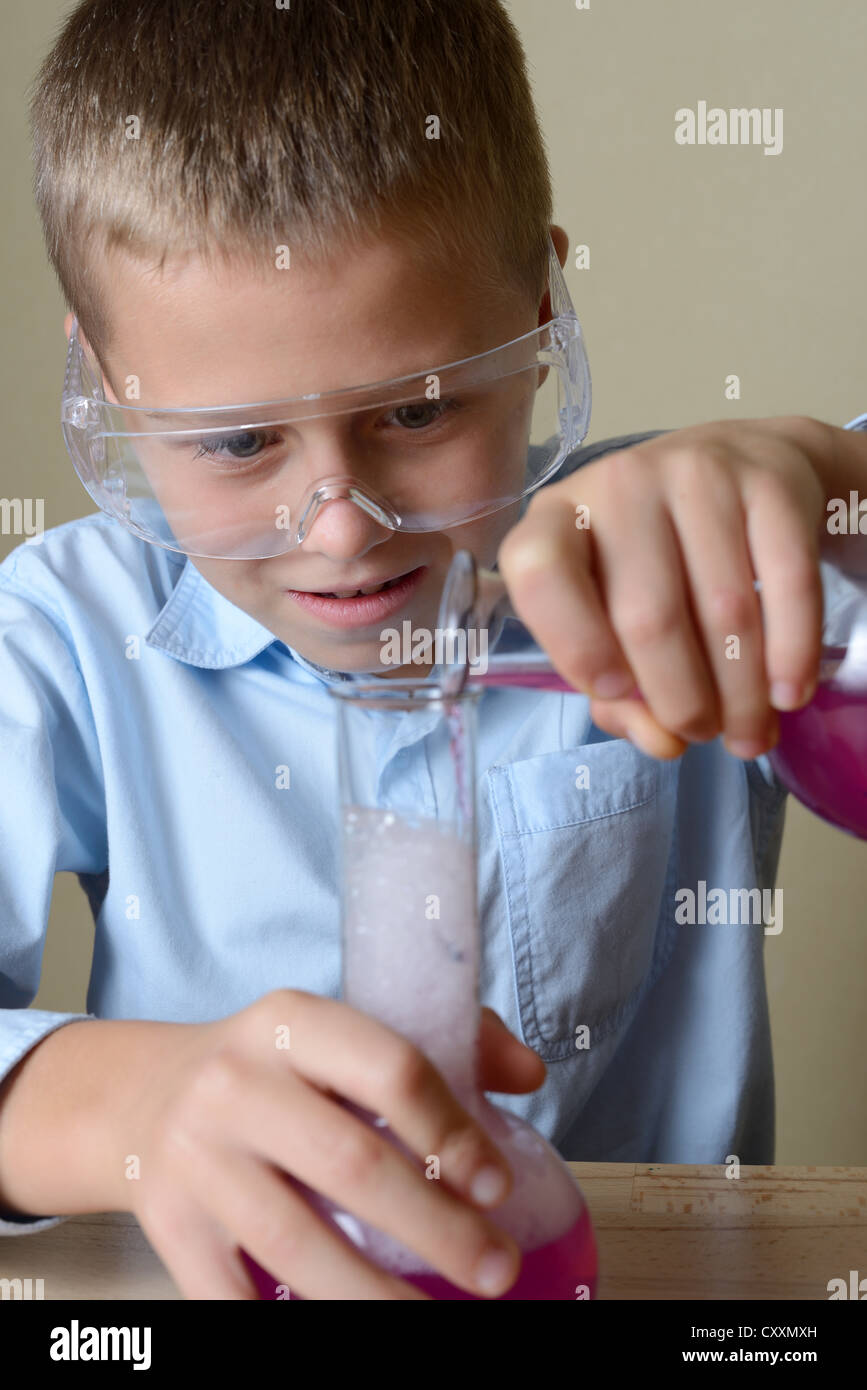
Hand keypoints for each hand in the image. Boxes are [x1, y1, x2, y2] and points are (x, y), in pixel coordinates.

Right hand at [116, 992, 544, 1299]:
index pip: (389, 1067)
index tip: (496, 1185)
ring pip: (298, 1245)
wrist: (140, 1098)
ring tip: (440, 1325)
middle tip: (495, 1270)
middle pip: (352, 1165)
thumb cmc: (268, 1071)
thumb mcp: (336, 1036)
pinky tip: (347, 1332)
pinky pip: (233, 1297)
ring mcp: (196, 1158)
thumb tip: (530, 1073)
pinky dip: (293, 1326)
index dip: (453, 1130)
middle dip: (437, 1229)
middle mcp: (235, 1083)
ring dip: (379, 1298)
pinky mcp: (169, 1226)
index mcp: (291, 1023)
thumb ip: (440, 1044)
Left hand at [496, 415, 843, 758]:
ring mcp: (698, 474)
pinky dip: (791, 652)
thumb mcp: (615, 611)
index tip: (613, 692)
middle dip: (680, 700)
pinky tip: (789, 692)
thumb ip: (620, 692)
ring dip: (740, 693)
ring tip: (748, 732)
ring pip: (723, 610)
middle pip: (647, 617)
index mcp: (559, 518)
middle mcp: (621, 484)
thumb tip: (661, 740)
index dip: (573, 642)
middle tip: (700, 732)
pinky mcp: (770, 483)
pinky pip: (786, 583)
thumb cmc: (663, 557)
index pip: (538, 572)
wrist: (752, 463)